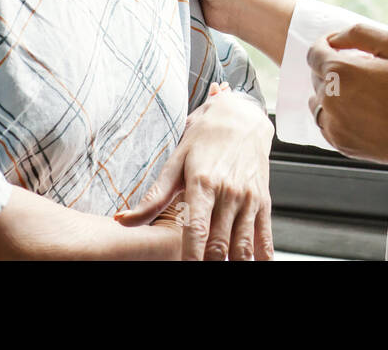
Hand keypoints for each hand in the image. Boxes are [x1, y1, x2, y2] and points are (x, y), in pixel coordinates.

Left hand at [115, 82, 274, 259]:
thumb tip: (122, 220)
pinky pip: (265, 236)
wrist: (242, 117)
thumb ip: (153, 197)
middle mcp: (229, 192)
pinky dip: (262, 256)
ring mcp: (249, 198)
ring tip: (223, 270)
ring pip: (243, 245)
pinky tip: (255, 265)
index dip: (191, 256)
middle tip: (199, 270)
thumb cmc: (205, 137)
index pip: (197, 230)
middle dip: (210, 264)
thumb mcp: (176, 161)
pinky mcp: (264, 201)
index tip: (186, 268)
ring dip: (234, 263)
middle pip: (220, 244)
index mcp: (203, 183)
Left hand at [306, 23, 387, 165]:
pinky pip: (325, 124)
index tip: (339, 46)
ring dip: (331, 92)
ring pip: (318, 102)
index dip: (325, 45)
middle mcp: (330, 100)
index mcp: (340, 73)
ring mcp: (334, 125)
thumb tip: (334, 38)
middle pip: (316, 76)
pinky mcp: (341, 144)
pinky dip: (335, 115)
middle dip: (333, 68)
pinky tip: (359, 111)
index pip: (314, 53)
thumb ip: (358, 33)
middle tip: (362, 70)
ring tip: (359, 91)